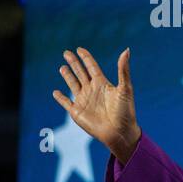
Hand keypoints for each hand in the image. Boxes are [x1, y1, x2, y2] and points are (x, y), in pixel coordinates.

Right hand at [51, 47, 141, 163]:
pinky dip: (60, 98)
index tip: (80, 49)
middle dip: (74, 63)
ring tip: (62, 67)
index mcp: (103, 84)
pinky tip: (55, 92)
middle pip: (81, 73)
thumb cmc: (125, 111)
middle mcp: (92, 91)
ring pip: (73, 85)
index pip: (92, 67)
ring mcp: (84, 101)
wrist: (119, 132)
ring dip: (67, 76)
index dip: (86, 58)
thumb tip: (127, 50)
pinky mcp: (77, 112)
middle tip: (66, 52)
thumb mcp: (125, 88)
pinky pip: (65, 103)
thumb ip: (123, 70)